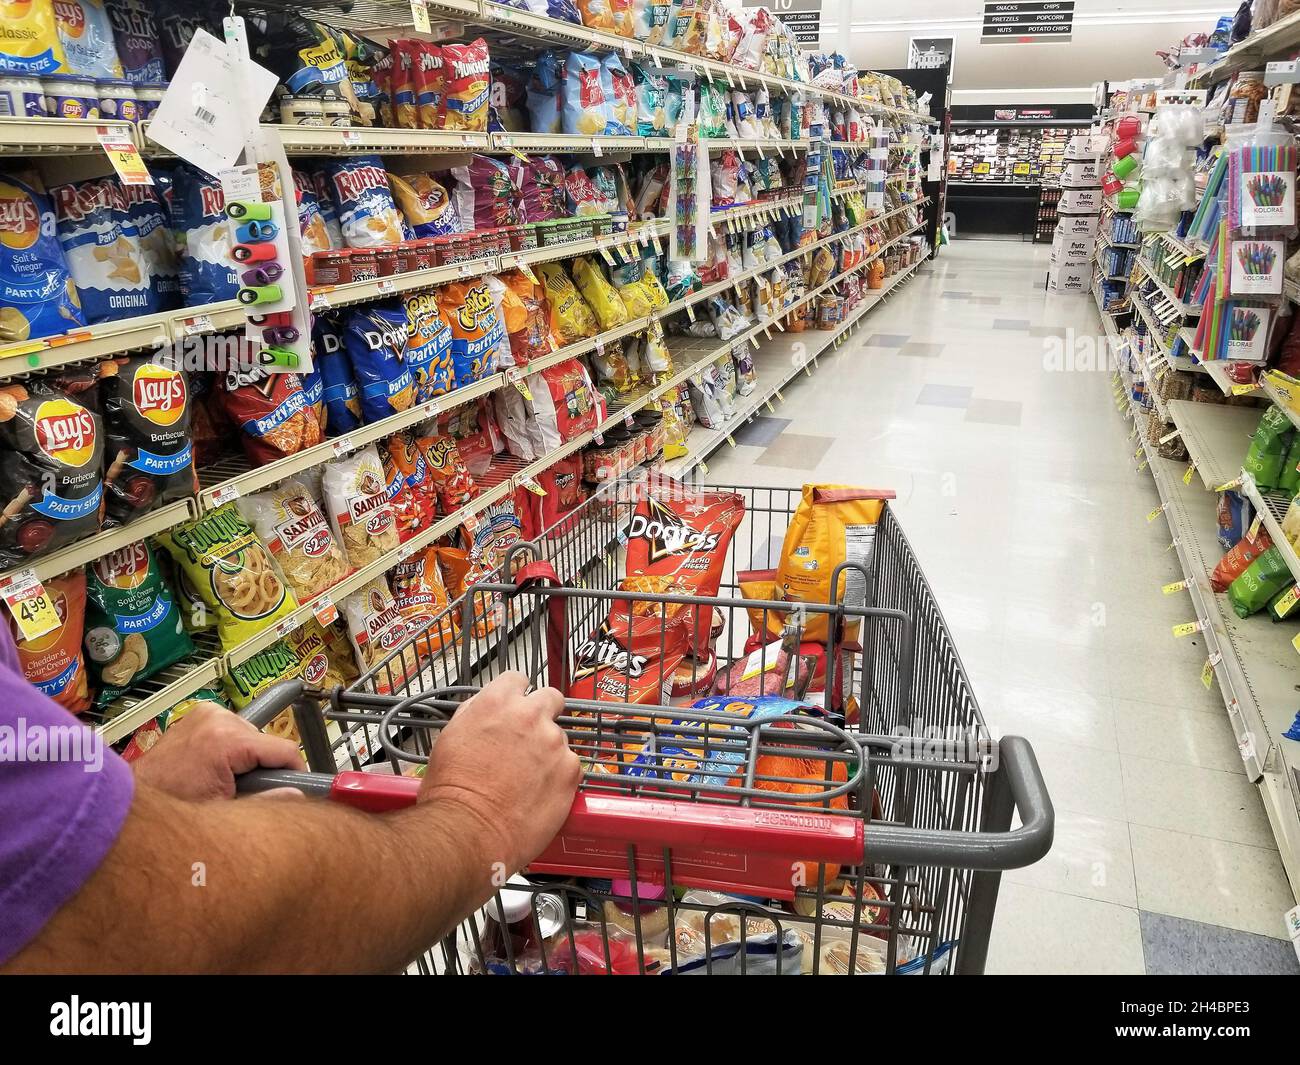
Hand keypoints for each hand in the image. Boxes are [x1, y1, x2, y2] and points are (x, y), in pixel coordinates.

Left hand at [132, 702, 304, 801]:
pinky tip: (216, 768)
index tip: (297, 788)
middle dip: (264, 768)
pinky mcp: (200, 713)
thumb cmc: (171, 808)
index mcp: (226, 740)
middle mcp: (217, 717)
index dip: (295, 772)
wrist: (128, 801)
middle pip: (267, 742)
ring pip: (252, 736)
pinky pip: (234, 730)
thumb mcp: (224, 812)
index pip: (284, 749)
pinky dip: (232, 749)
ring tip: (226, 781)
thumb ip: (265, 803)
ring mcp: (207, 712)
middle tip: (246, 792)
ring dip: (248, 758)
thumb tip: (298, 796)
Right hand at [420, 672, 580, 874]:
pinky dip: (559, 776)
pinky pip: (571, 765)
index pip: (517, 679)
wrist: (469, 830)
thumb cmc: (451, 791)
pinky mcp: (570, 770)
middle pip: (551, 698)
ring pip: (559, 737)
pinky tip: (539, 792)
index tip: (516, 706)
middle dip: (544, 713)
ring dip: (548, 751)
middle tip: (531, 737)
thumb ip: (475, 714)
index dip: (516, 694)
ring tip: (528, 778)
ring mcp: (553, 742)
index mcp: (497, 702)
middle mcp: (529, 716)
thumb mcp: (451, 737)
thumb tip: (487, 709)